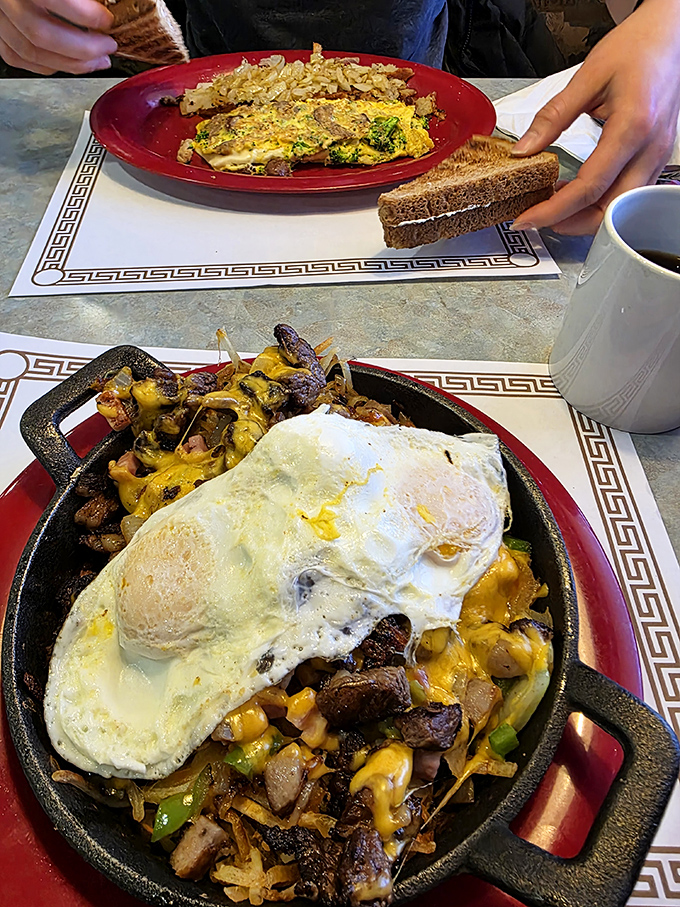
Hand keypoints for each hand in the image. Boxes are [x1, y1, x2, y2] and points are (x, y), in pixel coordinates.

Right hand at [0, 0, 116, 73]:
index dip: (85, 14)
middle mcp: (6, 0)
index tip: (106, 20)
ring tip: (97, 60)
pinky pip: (17, 57)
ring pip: (31, 51)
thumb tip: (102, 4)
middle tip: (107, 46)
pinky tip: (67, 62)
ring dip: (70, 63)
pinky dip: (46, 65)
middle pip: (41, 34)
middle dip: (83, 48)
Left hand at [511, 0, 679, 233]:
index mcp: (632, 127)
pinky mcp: (656, 157)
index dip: (554, 209)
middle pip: (610, 209)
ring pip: (621, 207)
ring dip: (586, 216)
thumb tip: (524, 150)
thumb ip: (553, 117)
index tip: (527, 218)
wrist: (671, 35)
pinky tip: (578, 193)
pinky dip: (601, 201)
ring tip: (554, 206)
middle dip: (571, 223)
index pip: (589, 187)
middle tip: (538, 218)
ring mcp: (657, 155)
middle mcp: (650, 148)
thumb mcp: (588, 77)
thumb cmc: (637, 47)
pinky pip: (628, 192)